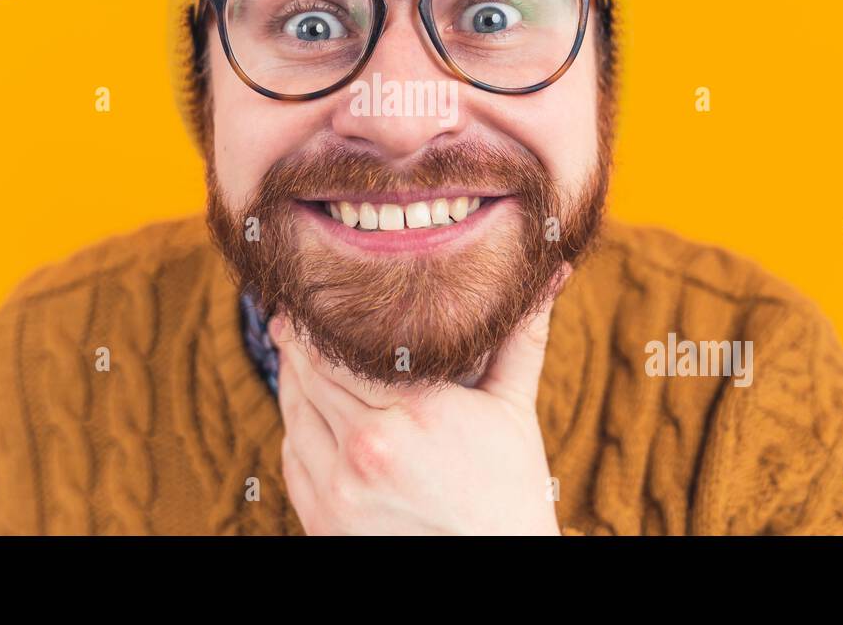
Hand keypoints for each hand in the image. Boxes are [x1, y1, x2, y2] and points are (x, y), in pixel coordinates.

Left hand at [271, 266, 569, 534]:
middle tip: (290, 315)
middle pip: (311, 373)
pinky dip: (294, 428)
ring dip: (290, 380)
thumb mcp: (513, 410)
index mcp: (416, 411)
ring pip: (295, 412)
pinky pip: (292, 456)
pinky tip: (304, 410)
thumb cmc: (509, 492)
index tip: (315, 297)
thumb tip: (551, 272)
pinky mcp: (323, 520)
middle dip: (298, 342)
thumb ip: (519, 338)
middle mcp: (369, 447)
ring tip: (291, 354)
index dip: (322, 319)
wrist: (495, 570)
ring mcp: (341, 488)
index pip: (343, 346)